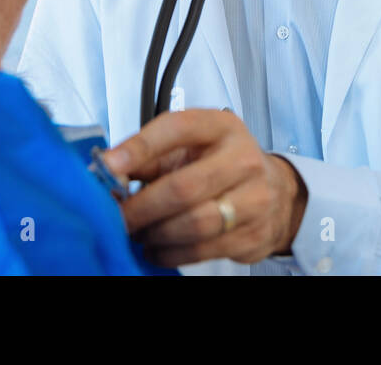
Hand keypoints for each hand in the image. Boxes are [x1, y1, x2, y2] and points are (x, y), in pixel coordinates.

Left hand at [100, 108, 307, 266]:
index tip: (107, 167)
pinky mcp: (254, 234)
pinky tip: (155, 249)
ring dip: (155, 234)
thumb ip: (148, 155)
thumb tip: (104, 170)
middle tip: (117, 217)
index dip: (138, 148)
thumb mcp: (188, 147)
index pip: (176, 128)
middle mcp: (242, 159)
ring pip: (194, 225)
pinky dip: (170, 254)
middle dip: (141, 207)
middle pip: (183, 188)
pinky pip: (203, 250)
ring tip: (137, 234)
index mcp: (221, 127)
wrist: (276, 192)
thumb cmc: (220, 163)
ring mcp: (255, 199)